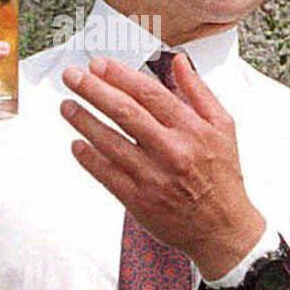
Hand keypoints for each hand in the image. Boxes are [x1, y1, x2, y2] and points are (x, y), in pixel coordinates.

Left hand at [59, 54, 264, 279]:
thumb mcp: (223, 127)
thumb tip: (180, 61)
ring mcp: (153, 177)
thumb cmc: (222, 176)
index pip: (148, 93)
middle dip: (92, 90)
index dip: (119, 76)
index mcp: (192, 129)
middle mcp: (171, 151)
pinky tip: (76, 144)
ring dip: (83, 120)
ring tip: (67, 105)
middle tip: (72, 76)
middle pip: (124, 112)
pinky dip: (88, 158)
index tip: (98, 65)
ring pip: (110, 142)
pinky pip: (106, 175)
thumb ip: (199, 91)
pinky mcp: (139, 201)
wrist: (223, 228)